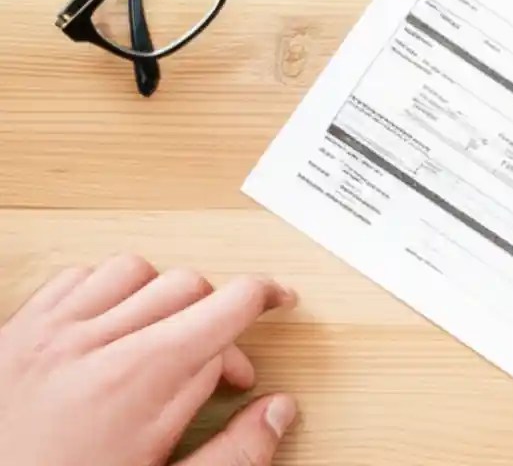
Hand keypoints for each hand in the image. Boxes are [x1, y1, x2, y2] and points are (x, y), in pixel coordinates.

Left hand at [0, 255, 298, 465]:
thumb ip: (233, 454)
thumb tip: (278, 412)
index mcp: (140, 382)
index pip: (229, 309)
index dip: (264, 307)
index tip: (279, 302)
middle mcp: (94, 345)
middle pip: (188, 286)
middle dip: (218, 313)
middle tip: (222, 361)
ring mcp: (49, 335)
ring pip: (135, 271)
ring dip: (162, 295)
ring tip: (167, 337)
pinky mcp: (15, 334)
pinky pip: (75, 278)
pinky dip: (104, 289)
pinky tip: (112, 325)